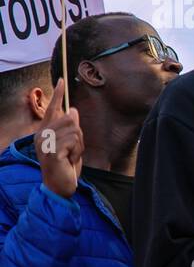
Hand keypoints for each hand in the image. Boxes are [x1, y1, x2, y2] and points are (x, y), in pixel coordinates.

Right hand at [34, 79, 82, 198]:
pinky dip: (77, 152)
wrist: (60, 187)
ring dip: (79, 146)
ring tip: (71, 156)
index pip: (52, 109)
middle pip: (70, 119)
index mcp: (45, 131)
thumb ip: (71, 129)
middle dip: (79, 136)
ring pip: (74, 130)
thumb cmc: (66, 166)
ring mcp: (45, 143)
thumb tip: (73, 110)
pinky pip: (73, 141)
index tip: (62, 80)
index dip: (58, 94)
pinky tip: (69, 160)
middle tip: (73, 151)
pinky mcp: (51, 152)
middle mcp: (42, 135)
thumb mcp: (72, 145)